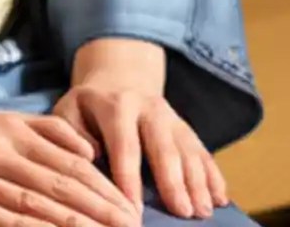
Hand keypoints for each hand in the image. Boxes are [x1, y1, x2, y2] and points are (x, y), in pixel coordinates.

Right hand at [0, 93, 139, 226]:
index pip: (72, 160)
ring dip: (73, 221)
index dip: (104, 185)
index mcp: (11, 127)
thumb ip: (39, 133)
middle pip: (61, 181)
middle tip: (132, 226)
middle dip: (101, 207)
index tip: (131, 206)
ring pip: (34, 199)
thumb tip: (86, 150)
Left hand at [58, 39, 226, 219]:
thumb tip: (88, 156)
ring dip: (198, 182)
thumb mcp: (68, 110)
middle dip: (174, 182)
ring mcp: (172, 117)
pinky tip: (221, 196)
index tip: (133, 210)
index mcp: (118, 106)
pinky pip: (202, 150)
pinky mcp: (185, 127)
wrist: (119, 77)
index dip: (130, 179)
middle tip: (182, 212)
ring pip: (188, 150)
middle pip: (165, 148)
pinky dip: (213, 174)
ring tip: (204, 211)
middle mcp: (150, 108)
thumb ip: (70, 132)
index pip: (125, 146)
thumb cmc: (87, 107)